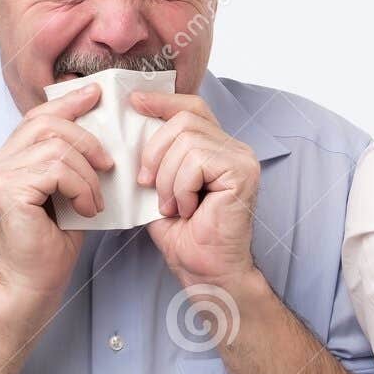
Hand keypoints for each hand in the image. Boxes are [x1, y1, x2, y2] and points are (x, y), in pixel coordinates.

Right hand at [0, 84, 113, 312]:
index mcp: (6, 161)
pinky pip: (57, 169)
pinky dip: (81, 188)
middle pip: (46, 123)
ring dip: (87, 174)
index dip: (68, 103)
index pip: (37, 117)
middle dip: (87, 139)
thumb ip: (69, 166)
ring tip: (94, 202)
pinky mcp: (7, 190)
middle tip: (108, 165)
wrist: (28, 288)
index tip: (96, 94)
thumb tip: (100, 138)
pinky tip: (86, 210)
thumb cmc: (48, 248)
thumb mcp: (63, 196)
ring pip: (57, 146)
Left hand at [130, 91, 260, 290]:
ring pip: (187, 141)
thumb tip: (130, 126)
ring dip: (168, 178)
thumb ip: (155, 158)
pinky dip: (181, 187)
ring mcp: (242, 158)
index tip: (134, 102)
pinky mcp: (242, 172)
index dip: (162, 101)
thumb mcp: (160, 188)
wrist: (207, 272)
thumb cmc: (186, 237)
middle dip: (155, 152)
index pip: (191, 108)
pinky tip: (188, 209)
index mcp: (217, 148)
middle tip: (150, 187)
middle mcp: (234, 148)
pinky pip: (196, 161)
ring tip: (173, 206)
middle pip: (183, 120)